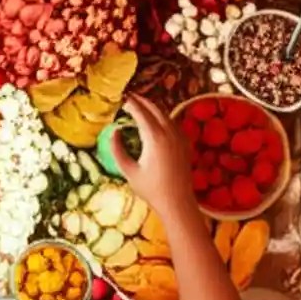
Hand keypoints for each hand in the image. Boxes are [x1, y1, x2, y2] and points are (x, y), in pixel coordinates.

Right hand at [112, 94, 193, 212]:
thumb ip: (117, 149)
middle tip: (129, 97)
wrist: (177, 202)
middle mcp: (169, 133)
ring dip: (152, 107)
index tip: (121, 98)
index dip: (130, 103)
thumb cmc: (151, 189)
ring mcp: (180, 137)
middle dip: (141, 100)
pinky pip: (172, 122)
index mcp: (155, 138)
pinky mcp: (185, 143)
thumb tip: (115, 130)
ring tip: (139, 106)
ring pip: (165, 113)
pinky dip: (162, 116)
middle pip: (155, 108)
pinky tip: (154, 120)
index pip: (141, 112)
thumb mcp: (128, 170)